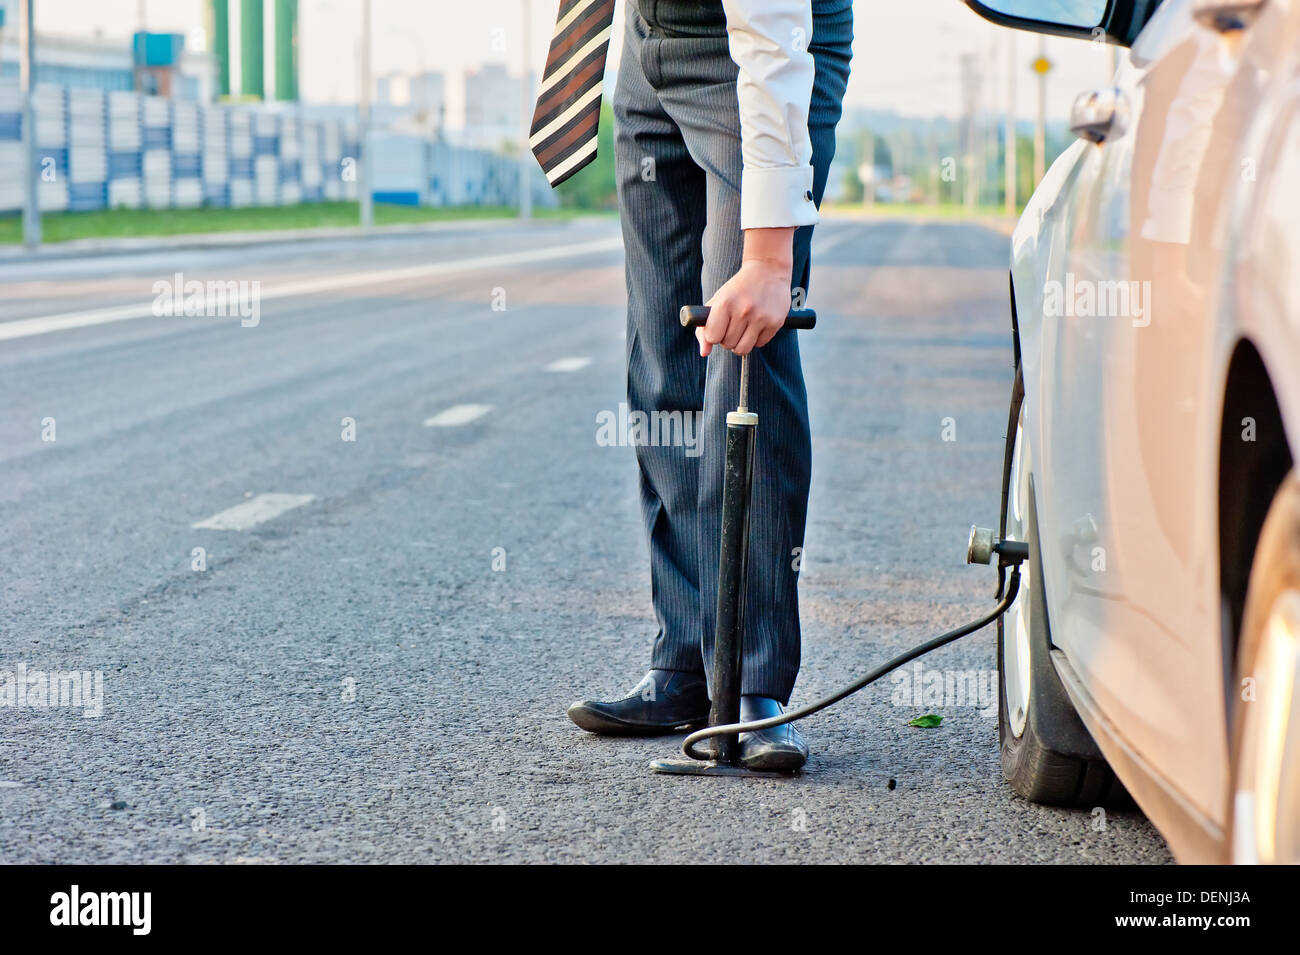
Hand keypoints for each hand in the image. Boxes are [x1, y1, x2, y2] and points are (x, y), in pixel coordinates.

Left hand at [697, 227, 795, 356]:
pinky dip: (756, 339)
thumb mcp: (717, 302)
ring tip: (743, 328)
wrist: (768, 270)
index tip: (718, 327)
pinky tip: (757, 324)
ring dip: (740, 343)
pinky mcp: (775, 322)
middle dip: (728, 338)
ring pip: (743, 349)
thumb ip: (704, 328)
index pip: (713, 337)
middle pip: (728, 345)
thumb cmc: (738, 289)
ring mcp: (761, 317)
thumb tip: (704, 353)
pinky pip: (760, 344)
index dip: (714, 335)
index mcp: (725, 303)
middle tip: (733, 324)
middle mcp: (743, 310)